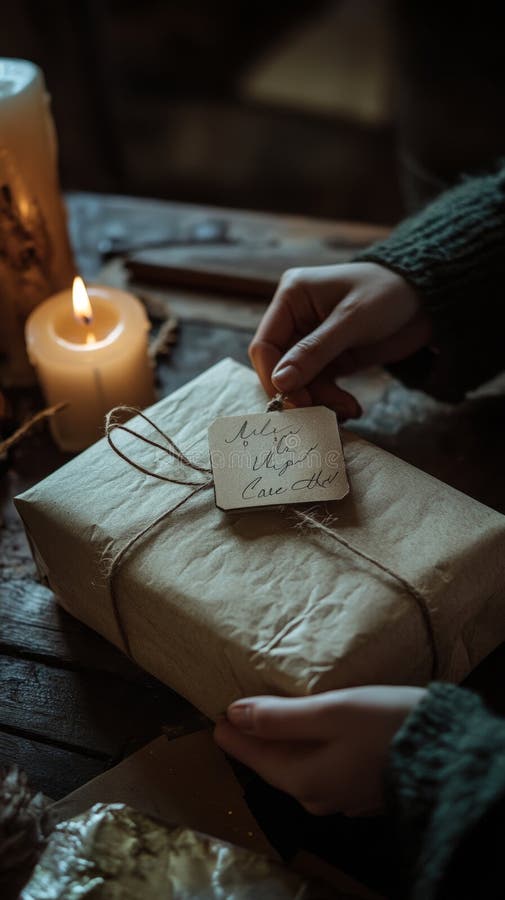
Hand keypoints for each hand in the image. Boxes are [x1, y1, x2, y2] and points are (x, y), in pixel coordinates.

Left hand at [214, 686, 425, 815]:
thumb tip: (235, 714)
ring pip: (299, 767)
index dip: (232, 732)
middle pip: (274, 764)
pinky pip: (322, 768)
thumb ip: (280, 717)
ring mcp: (342, 796)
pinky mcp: (361, 788)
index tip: (214, 714)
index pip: (253, 755)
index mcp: (304, 778)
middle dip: (256, 739)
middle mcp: (318, 796)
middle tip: (237, 712)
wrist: (447, 753)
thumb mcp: (331, 711)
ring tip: (270, 718)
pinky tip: (312, 731)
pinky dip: (310, 748)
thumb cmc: (387, 725)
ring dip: (283, 743)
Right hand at [249, 263, 431, 418]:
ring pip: (300, 381)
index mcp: (292, 297)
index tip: (294, 402)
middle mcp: (296, 318)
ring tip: (348, 410)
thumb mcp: (351, 321)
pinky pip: (319, 385)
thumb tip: (279, 382)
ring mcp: (312, 340)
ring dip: (321, 400)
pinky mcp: (330, 357)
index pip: (265, 345)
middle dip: (302, 392)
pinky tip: (350, 408)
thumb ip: (314, 352)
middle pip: (280, 367)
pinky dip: (332, 399)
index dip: (274, 377)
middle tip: (322, 414)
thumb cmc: (389, 294)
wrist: (429, 300)